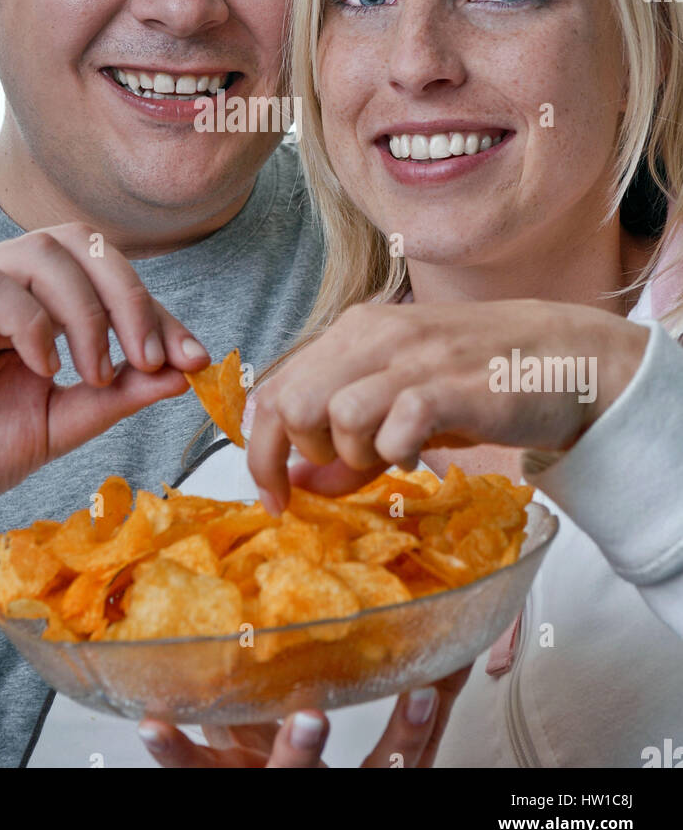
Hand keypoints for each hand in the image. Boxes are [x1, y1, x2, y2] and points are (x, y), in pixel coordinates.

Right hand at [0, 223, 208, 551]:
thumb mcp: (63, 423)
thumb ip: (118, 395)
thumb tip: (183, 373)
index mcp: (39, 299)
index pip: (110, 276)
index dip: (159, 311)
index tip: (195, 358)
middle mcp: (5, 279)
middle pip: (81, 242)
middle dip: (131, 297)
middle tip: (153, 358)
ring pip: (40, 251)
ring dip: (86, 312)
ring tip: (96, 373)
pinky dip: (32, 324)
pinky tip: (45, 370)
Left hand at [137, 666, 471, 766]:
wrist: (289, 809)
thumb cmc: (335, 784)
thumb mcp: (386, 762)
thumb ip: (417, 718)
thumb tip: (457, 649)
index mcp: (349, 791)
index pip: (391, 769)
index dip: (407, 736)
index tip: (421, 694)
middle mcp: (298, 795)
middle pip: (297, 784)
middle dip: (300, 753)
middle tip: (310, 715)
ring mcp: (249, 787)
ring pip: (217, 778)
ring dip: (190, 756)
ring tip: (161, 726)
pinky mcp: (218, 773)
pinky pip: (194, 763)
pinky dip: (175, 743)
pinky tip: (152, 719)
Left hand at [247, 298, 648, 508]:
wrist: (565, 357)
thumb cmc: (477, 380)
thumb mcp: (402, 404)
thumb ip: (347, 441)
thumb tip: (298, 482)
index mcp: (355, 333)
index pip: (275, 391)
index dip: (263, 452)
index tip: (274, 497)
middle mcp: (376, 336)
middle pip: (294, 404)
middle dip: (308, 454)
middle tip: (348, 469)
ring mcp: (415, 359)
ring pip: (337, 415)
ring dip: (357, 454)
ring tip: (393, 455)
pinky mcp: (453, 387)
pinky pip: (397, 426)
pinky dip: (398, 453)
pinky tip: (420, 453)